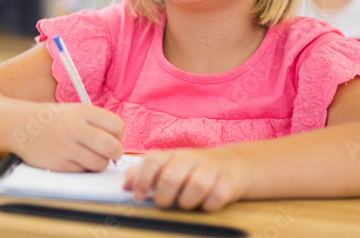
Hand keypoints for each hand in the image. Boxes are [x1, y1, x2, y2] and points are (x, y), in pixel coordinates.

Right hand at [14, 103, 124, 171]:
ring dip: (99, 162)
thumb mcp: (72, 110)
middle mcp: (75, 128)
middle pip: (113, 148)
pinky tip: (72, 158)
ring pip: (100, 163)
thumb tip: (117, 142)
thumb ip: (95, 122)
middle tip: (109, 152)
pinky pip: (83, 171)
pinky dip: (82, 167)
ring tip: (88, 155)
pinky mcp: (59, 164)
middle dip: (115, 153)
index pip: (117, 126)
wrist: (18, 125)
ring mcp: (67, 147)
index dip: (118, 135)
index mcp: (82, 111)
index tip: (112, 137)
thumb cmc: (49, 119)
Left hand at [124, 147, 249, 211]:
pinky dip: (209, 205)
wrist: (234, 163)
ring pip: (195, 187)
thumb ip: (146, 174)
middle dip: (165, 197)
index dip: (142, 181)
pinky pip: (216, 197)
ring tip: (187, 202)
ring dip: (188, 202)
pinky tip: (206, 202)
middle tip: (166, 202)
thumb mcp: (169, 166)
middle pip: (172, 178)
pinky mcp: (229, 181)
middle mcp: (191, 158)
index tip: (139, 197)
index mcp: (173, 154)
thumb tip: (125, 186)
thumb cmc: (195, 168)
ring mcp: (211, 168)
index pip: (152, 162)